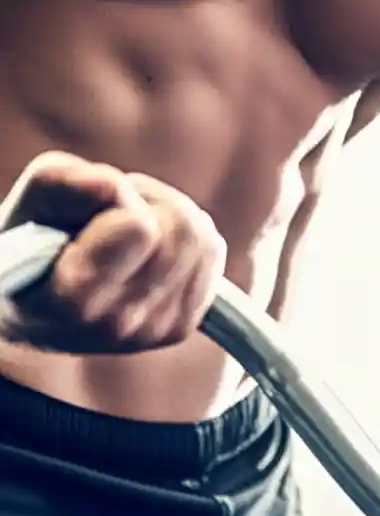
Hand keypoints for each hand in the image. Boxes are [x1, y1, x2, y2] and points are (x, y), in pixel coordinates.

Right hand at [1, 151, 226, 353]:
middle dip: (153, 204)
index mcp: (74, 297)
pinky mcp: (178, 328)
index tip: (89, 211)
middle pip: (185, 229)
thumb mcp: (35, 198)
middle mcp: (117, 324)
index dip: (121, 199)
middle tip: (113, 215)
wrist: (32, 302)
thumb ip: (67, 184)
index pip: (140, 227)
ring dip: (172, 220)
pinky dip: (187, 244)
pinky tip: (148, 255)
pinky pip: (211, 257)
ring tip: (129, 233)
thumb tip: (115, 186)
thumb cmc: (33, 240)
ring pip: (206, 241)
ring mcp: (152, 332)